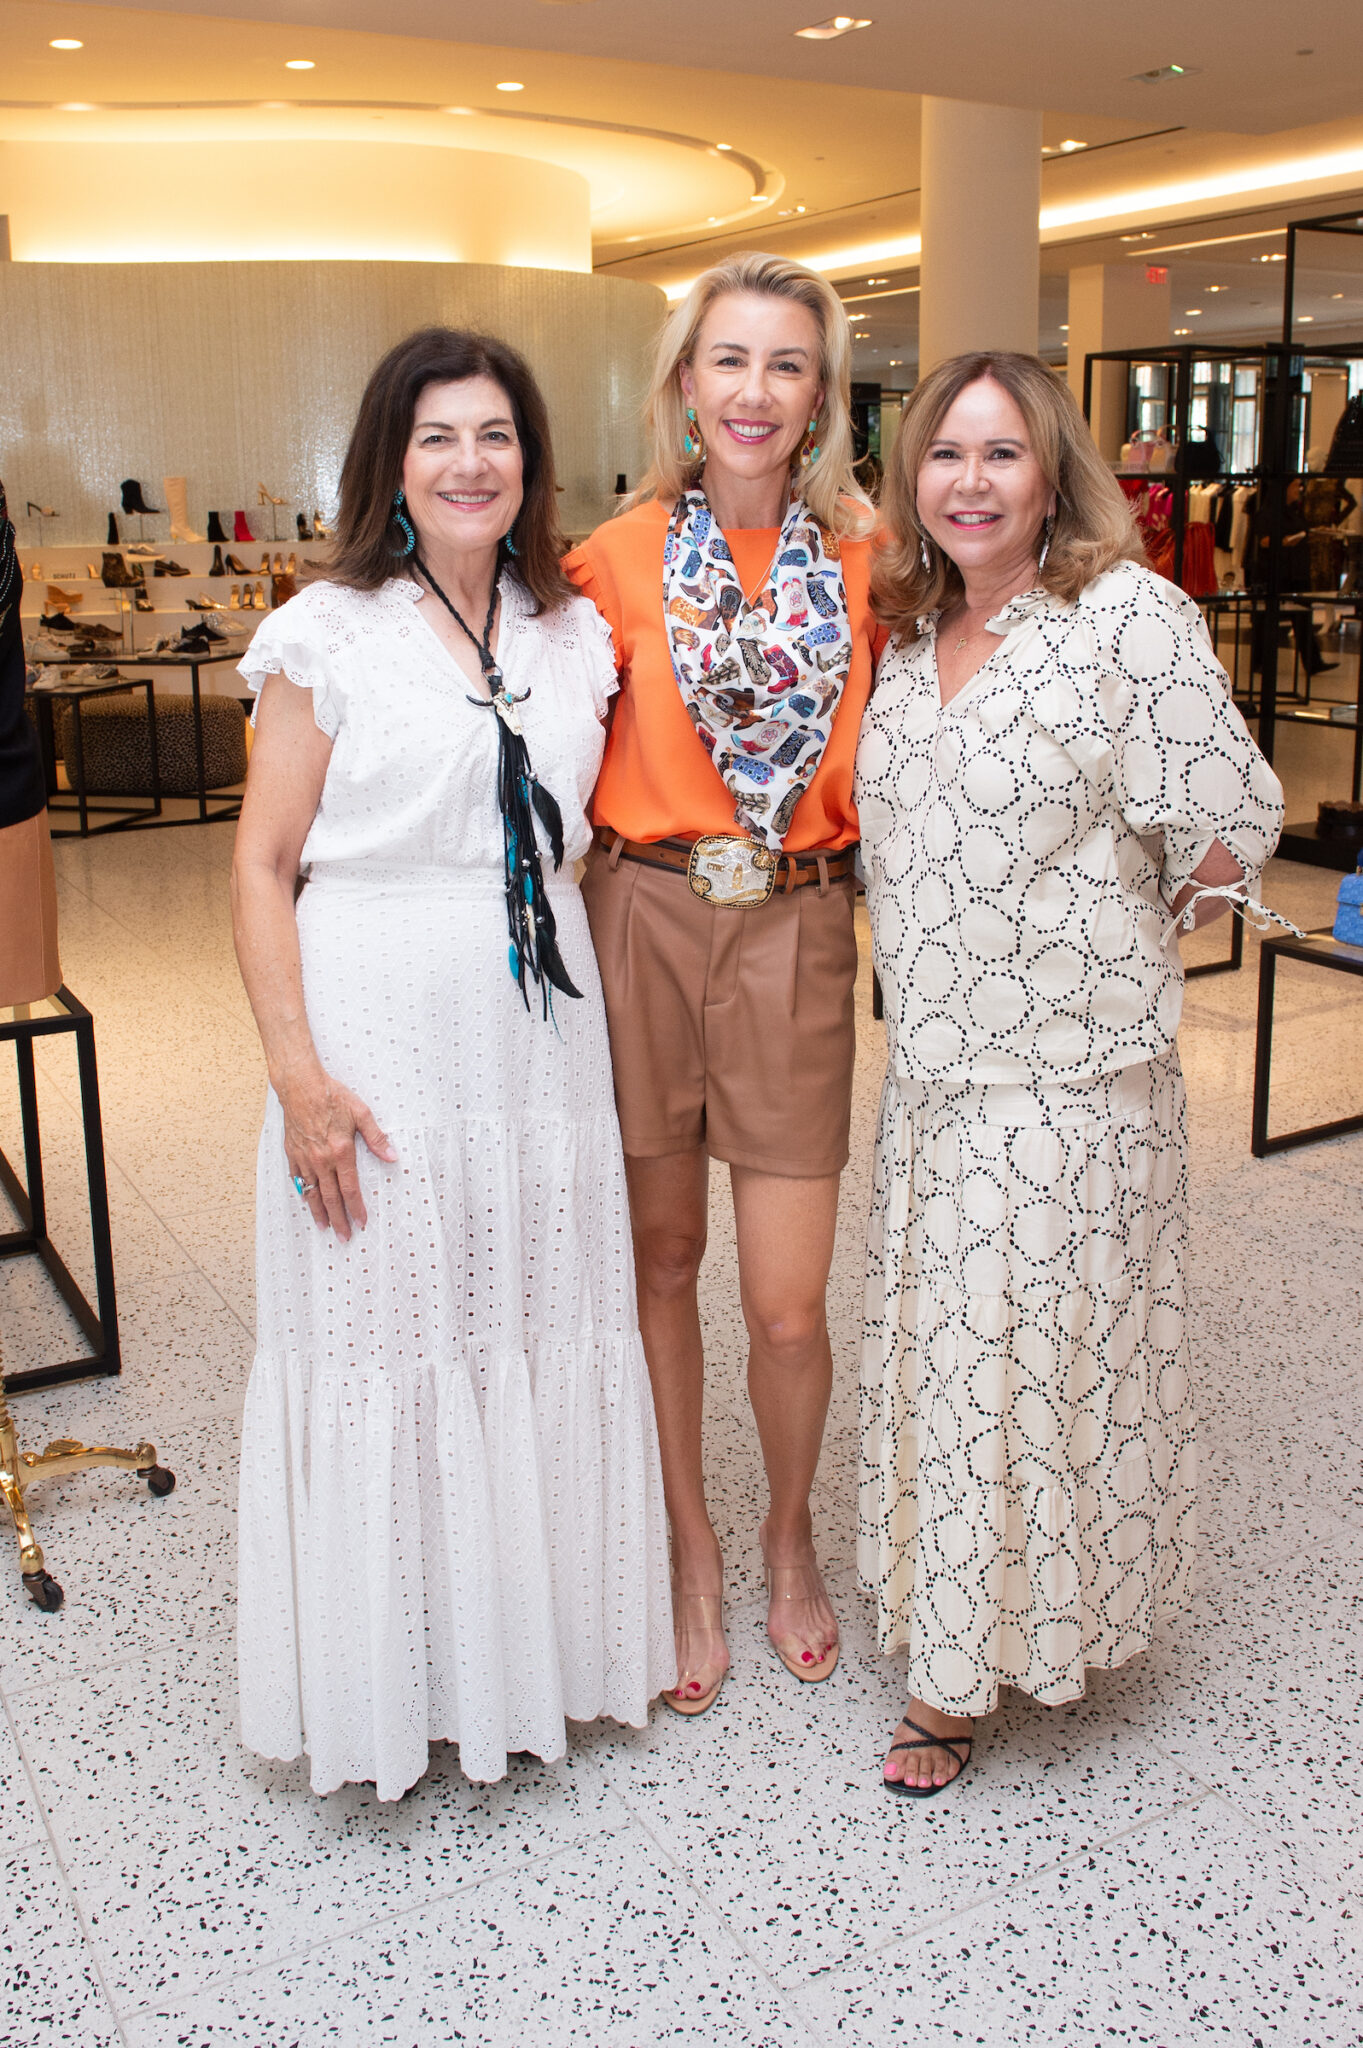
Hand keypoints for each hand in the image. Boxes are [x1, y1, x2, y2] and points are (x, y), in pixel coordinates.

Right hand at [278, 1063, 396, 1239]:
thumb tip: (393, 1157)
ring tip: (324, 1227)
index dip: (357, 1209)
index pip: (350, 1189)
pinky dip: (302, 1193)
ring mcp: (305, 1158)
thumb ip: (377, 1138)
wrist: (300, 1085)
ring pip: (312, 1192)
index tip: (361, 1222)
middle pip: (331, 1197)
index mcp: (341, 1152)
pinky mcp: (292, 1153)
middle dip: (338, 1220)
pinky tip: (306, 1201)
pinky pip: (297, 1179)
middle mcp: (321, 1160)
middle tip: (344, 1237)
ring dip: (319, 1212)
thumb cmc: (332, 1096)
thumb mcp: (361, 1113)